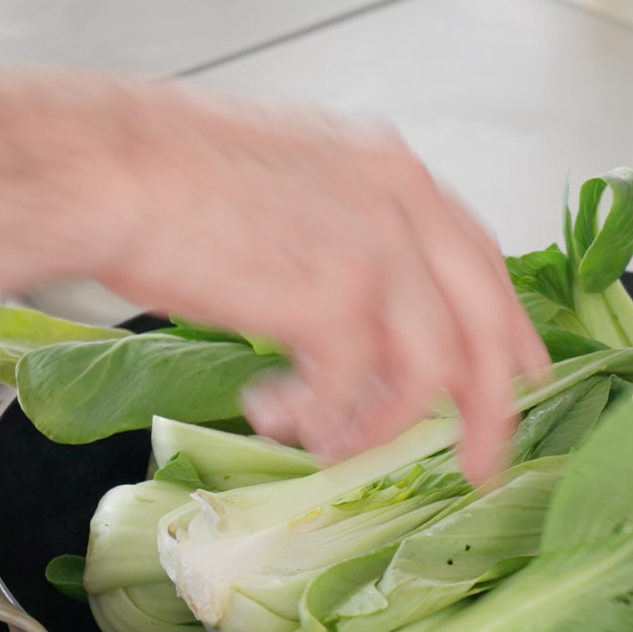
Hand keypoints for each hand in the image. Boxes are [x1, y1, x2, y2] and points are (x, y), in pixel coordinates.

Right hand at [91, 86, 550, 481]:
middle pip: (484, 325)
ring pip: (426, 373)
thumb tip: (353, 299)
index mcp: (394, 171)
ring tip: (330, 446)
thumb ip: (342, 228)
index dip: (506, 328)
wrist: (112, 169)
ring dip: (377, 426)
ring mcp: (377, 253)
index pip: (482, 260)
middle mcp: (402, 205)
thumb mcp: (291, 179)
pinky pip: (349, 394)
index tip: (520, 378)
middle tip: (480, 462)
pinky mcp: (335, 301)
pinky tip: (270, 413)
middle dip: (490, 407)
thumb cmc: (166, 171)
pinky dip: (312, 419)